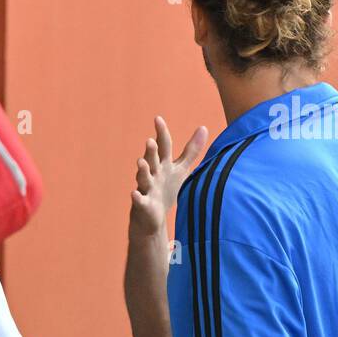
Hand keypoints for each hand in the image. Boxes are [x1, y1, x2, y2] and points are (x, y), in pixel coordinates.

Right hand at [129, 117, 206, 237]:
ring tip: (140, 162)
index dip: (161, 133)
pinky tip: (134, 193)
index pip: (163, 146)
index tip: (157, 119)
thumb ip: (191, 150)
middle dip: (151, 151)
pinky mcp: (143, 205)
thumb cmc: (166, 189)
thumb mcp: (180, 169)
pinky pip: (139, 200)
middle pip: (152, 160)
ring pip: (144, 178)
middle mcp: (153, 174)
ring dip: (142, 170)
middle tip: (150, 140)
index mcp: (162, 164)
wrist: (152, 217)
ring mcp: (146, 188)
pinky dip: (136, 197)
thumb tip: (203, 127)